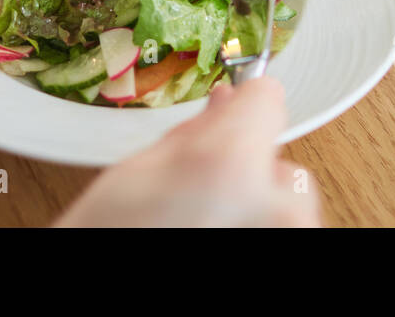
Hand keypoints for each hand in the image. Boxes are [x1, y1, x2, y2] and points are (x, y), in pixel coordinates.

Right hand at [54, 77, 320, 226]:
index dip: (240, 102)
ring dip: (255, 205)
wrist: (103, 304)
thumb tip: (225, 107)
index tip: (227, 109)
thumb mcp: (135, 174)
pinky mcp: (291, 252)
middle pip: (276, 156)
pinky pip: (287, 227)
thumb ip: (193, 135)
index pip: (266, 98)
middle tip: (195, 191)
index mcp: (230, 166)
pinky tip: (215, 233)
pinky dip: (258, 227)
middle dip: (245, 166)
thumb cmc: (107, 239)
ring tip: (201, 223)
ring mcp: (288, 235)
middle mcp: (275, 206)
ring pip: (287, 200)